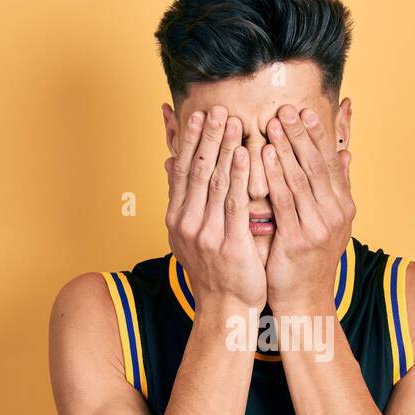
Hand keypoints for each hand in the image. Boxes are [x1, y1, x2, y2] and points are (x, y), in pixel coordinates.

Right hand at [165, 104, 266, 311]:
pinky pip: (235, 203)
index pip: (180, 170)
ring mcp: (206, 233)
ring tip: (232, 121)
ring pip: (214, 181)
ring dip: (223, 148)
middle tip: (215, 107)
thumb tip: (168, 161)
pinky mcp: (229, 243)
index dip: (186, 140)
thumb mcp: (189, 233)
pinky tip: (245, 154)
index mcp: (176, 217)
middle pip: (195, 170)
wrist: (225, 307)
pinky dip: (239, 176)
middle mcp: (186, 223)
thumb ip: (182, 197)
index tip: (192, 113)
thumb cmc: (214, 269)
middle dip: (206, 137)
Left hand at [260, 104, 355, 313]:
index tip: (305, 111)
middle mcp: (335, 213)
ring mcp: (319, 227)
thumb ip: (337, 187)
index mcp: (343, 206)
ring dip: (286, 148)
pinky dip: (274, 175)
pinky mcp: (298, 239)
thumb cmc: (310, 259)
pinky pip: (284, 200)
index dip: (318, 135)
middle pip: (316, 165)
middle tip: (285, 109)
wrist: (304, 299)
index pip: (331, 162)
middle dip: (300, 134)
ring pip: (300, 178)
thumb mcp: (330, 221)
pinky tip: (264, 156)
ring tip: (272, 124)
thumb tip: (347, 153)